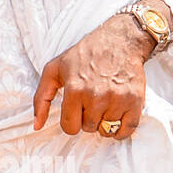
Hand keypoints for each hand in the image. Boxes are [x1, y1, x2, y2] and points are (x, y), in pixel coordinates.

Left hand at [32, 14, 154, 138]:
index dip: (71, 121)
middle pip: (88, 128)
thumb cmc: (84, 55)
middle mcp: (95, 96)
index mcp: (74, 89)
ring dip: (104, 121)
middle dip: (87, 118)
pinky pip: (126, 130)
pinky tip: (117, 116)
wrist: (118, 41)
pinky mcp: (135, 100)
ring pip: (106, 130)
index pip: (69, 127)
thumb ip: (41, 98)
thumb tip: (37, 126)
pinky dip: (121, 130)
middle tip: (91, 101)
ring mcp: (117, 99)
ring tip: (104, 103)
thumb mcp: (54, 69)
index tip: (75, 110)